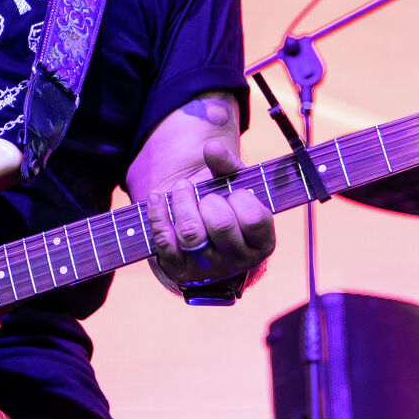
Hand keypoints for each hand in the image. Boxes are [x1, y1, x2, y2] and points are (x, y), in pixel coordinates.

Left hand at [146, 137, 274, 299]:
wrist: (199, 235)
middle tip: (203, 193)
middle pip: (220, 225)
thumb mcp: (233, 185)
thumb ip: (227, 165)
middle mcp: (237, 260)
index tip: (232, 193)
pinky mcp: (178, 270)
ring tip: (181, 188)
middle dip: (207, 200)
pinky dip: (157, 214)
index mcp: (261, 243)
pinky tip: (156, 197)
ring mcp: (207, 268)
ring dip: (182, 203)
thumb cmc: (223, 206)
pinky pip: (164, 242)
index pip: (253, 219)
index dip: (240, 199)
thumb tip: (212, 148)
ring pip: (191, 234)